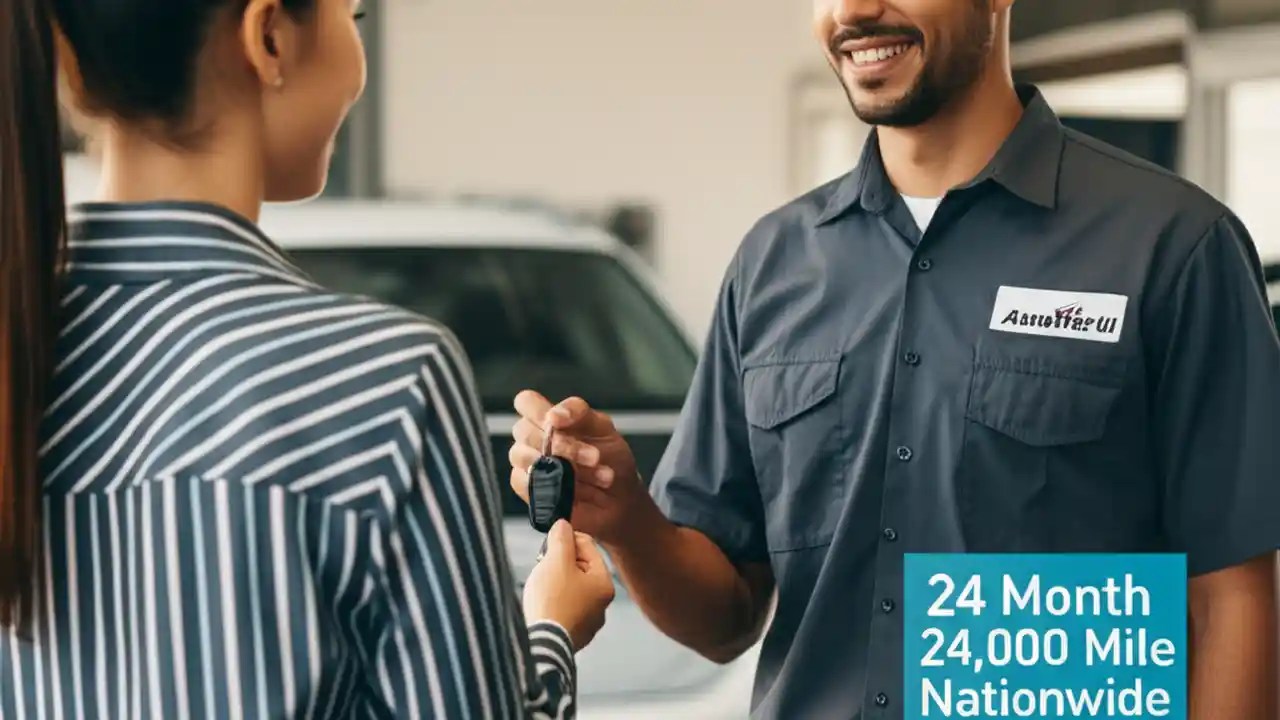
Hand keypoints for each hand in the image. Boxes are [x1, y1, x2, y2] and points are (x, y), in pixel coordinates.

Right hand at [509, 391, 648, 544]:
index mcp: (548, 418)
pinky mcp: (530, 491)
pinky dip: (559, 487)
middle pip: (525, 432)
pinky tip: (581, 491)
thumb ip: (579, 413)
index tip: (557, 421)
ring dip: (567, 468)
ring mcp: (528, 466)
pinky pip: (529, 485)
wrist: (621, 498)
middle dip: (565, 446)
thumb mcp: (603, 428)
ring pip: (528, 458)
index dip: (536, 409)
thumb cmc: (611, 459)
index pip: (525, 402)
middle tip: (595, 457)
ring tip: (599, 476)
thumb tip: (553, 414)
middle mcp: (532, 440)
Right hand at [522, 520, 615, 650]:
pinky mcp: (571, 635)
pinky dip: (551, 603)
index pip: (589, 547)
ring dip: (554, 582)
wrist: (540, 644)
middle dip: (559, 563)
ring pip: (570, 588)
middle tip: (544, 567)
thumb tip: (563, 525)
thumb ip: (562, 537)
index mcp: (604, 585)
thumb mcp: (556, 560)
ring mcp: (587, 623)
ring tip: (541, 587)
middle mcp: (601, 606)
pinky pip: (562, 609)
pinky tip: (541, 605)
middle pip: (580, 568)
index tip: (551, 545)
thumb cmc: (551, 603)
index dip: (567, 540)